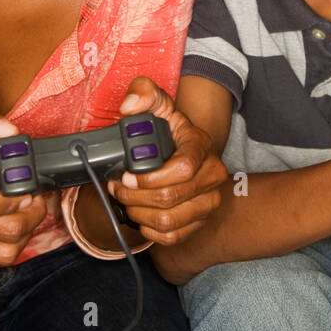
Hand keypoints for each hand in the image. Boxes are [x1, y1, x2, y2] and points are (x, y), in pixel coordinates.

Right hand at [0, 99, 48, 267]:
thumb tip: (10, 132)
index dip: (13, 202)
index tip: (25, 191)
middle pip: (3, 231)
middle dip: (31, 217)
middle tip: (34, 202)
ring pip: (1, 254)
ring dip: (22, 236)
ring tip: (22, 215)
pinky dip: (4, 247)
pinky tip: (2, 226)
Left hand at [105, 76, 229, 244]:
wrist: (177, 150)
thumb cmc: (164, 128)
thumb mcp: (155, 102)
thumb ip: (143, 93)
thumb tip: (129, 107)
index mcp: (202, 146)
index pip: (182, 168)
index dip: (150, 177)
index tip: (128, 175)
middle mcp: (212, 176)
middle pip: (170, 198)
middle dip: (135, 196)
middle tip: (118, 187)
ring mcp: (208, 202)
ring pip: (169, 221)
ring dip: (138, 213)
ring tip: (126, 199)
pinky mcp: (199, 222)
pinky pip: (171, 237)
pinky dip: (149, 230)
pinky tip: (139, 213)